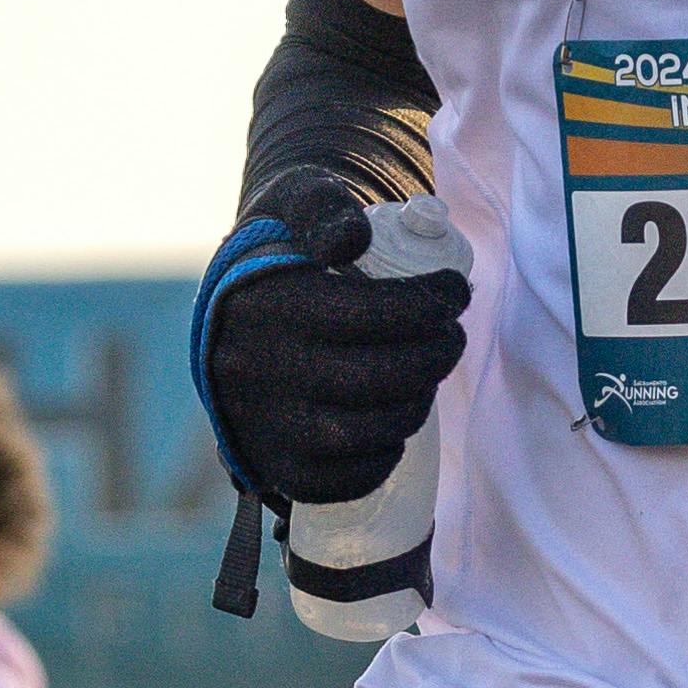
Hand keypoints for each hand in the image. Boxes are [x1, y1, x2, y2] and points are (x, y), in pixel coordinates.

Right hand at [204, 169, 467, 507]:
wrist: (231, 314)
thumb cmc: (283, 252)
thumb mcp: (293, 205)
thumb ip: (324, 207)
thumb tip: (354, 239)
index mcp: (265, 307)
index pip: (365, 314)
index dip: (428, 303)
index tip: (456, 291)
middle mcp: (257, 372)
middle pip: (373, 379)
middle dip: (435, 355)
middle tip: (452, 335)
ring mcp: (262, 426)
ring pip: (361, 434)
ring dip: (415, 403)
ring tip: (428, 373)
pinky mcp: (274, 465)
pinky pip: (340, 481)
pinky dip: (381, 455)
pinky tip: (394, 421)